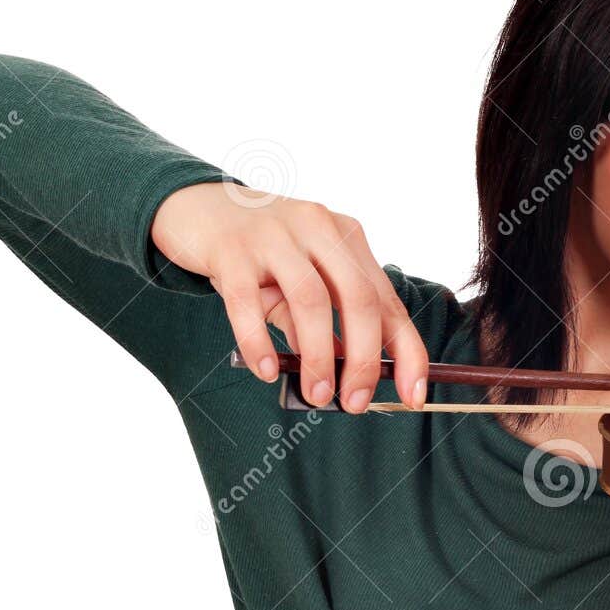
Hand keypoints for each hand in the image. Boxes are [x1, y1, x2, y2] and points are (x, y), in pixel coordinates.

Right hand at [150, 183, 429, 412]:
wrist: (195, 207)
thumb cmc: (259, 252)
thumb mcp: (299, 280)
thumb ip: (321, 323)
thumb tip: (344, 376)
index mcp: (347, 237)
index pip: (388, 301)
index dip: (407, 352)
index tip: (414, 395)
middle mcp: (319, 229)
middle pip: (359, 299)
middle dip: (364, 360)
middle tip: (355, 402)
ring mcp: (276, 236)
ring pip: (312, 301)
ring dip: (320, 357)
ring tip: (317, 395)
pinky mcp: (232, 249)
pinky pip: (249, 303)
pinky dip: (261, 343)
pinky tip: (267, 371)